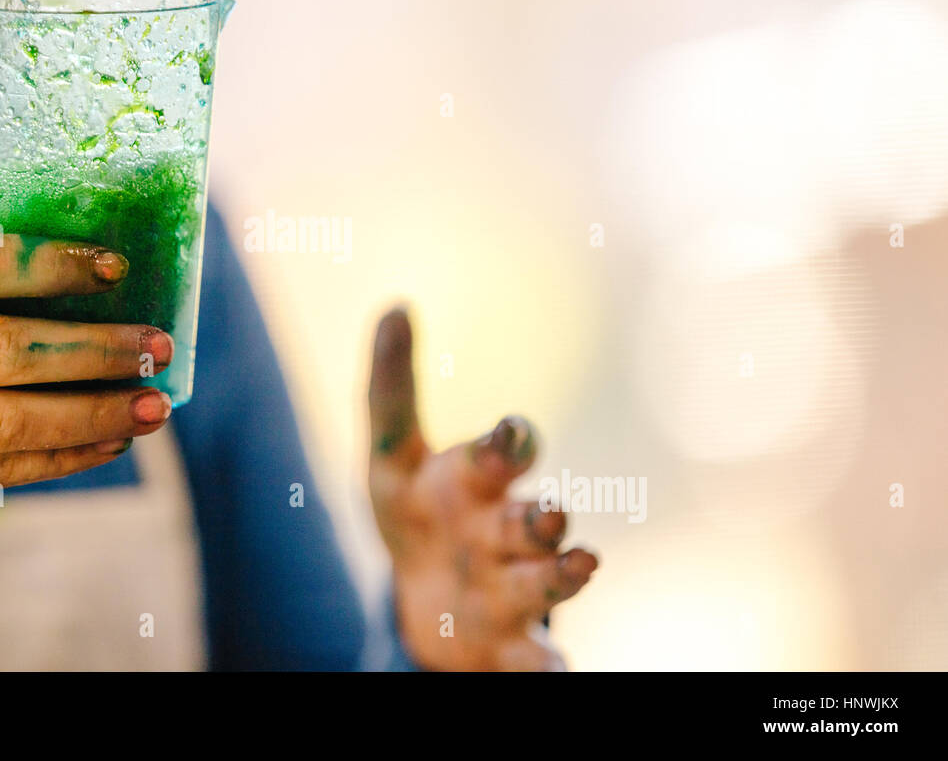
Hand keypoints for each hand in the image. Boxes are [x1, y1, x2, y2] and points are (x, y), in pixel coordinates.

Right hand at [0, 233, 173, 612]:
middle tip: (159, 345)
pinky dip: (61, 456)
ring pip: (11, 421)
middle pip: (8, 350)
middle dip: (97, 350)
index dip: (54, 265)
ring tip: (155, 404)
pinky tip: (108, 440)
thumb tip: (69, 278)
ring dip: (94, 413)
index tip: (117, 268)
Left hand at [367, 307, 598, 670]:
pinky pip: (533, 656)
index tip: (508, 433)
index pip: (504, 452)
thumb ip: (392, 386)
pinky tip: (558, 670)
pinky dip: (547, 664)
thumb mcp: (390, 454)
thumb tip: (396, 304)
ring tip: (583, 565)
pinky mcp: (509, 642)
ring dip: (564, 575)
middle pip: (531, 521)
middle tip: (551, 511)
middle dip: (542, 516)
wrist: (426, 594)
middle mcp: (506, 530)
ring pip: (543, 582)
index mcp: (479, 479)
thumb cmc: (417, 510)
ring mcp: (513, 587)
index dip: (508, 441)